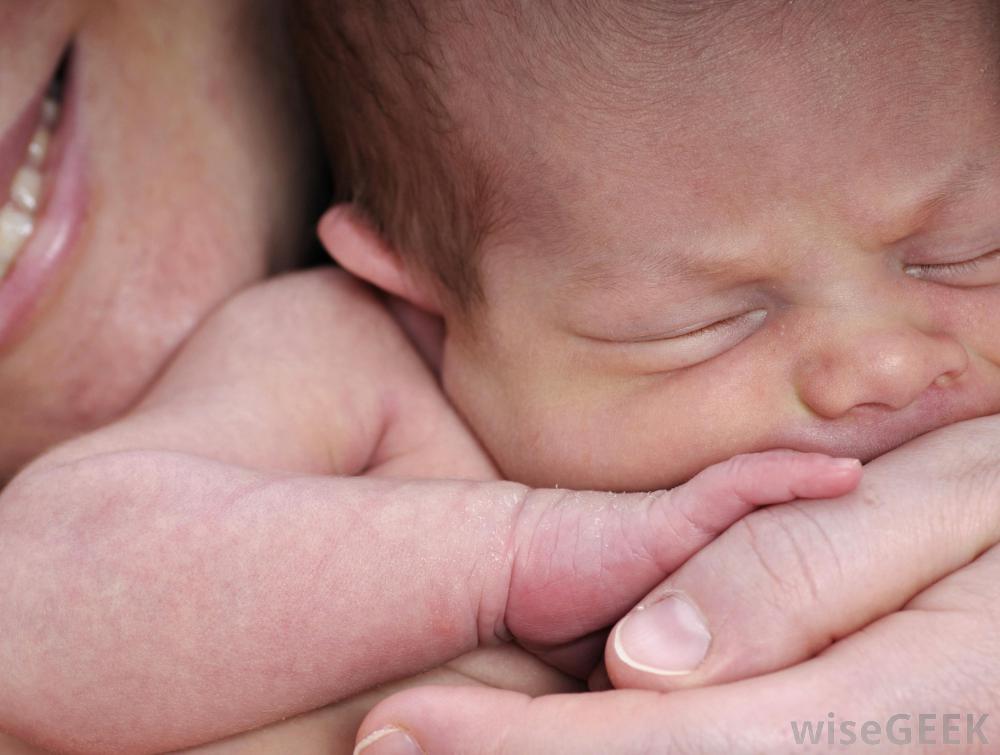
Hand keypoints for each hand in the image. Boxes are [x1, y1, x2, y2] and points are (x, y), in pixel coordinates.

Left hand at [352, 414, 999, 752]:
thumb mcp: (945, 506)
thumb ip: (797, 575)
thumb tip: (642, 660)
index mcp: (888, 712)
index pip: (674, 746)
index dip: (524, 749)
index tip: (399, 729)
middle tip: (385, 749)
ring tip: (436, 740)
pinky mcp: (817, 746)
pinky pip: (707, 752)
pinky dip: (608, 744)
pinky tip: (549, 719)